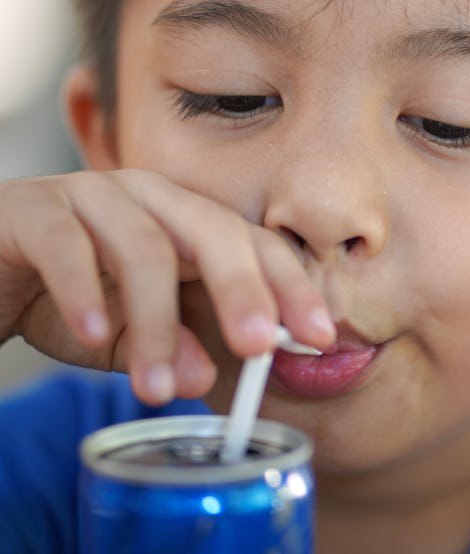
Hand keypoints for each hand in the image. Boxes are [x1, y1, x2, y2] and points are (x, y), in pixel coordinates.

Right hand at [0, 170, 334, 403]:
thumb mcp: (127, 330)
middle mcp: (148, 198)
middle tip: (261, 347)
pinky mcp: (34, 210)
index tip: (322, 337)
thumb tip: (201, 377)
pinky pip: (65, 244)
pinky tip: (92, 335)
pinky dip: (81, 291)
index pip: (254, 243)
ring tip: (156, 386)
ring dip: (154, 321)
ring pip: (142, 246)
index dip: (291, 286)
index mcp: (184, 219)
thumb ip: (165, 346)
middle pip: (213, 230)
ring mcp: (91, 196)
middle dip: (244, 289)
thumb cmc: (67, 292)